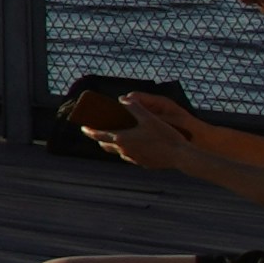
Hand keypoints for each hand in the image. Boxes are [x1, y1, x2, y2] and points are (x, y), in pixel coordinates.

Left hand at [100, 93, 214, 173]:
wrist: (180, 156)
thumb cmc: (165, 135)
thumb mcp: (149, 117)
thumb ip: (134, 107)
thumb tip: (122, 99)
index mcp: (122, 139)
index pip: (99, 135)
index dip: (89, 131)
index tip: (83, 128)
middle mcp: (124, 151)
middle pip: (106, 145)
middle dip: (101, 138)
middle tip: (99, 131)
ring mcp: (133, 159)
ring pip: (118, 152)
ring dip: (115, 145)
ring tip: (117, 137)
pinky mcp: (143, 163)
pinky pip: (131, 157)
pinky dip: (128, 150)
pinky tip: (135, 146)